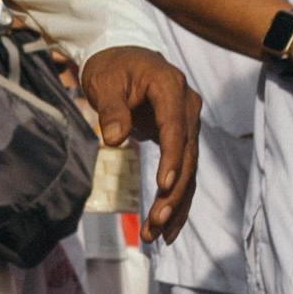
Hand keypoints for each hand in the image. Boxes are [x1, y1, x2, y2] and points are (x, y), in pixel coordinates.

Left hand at [76, 45, 200, 245]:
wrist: (122, 56)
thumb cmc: (111, 67)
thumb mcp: (104, 82)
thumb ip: (111, 109)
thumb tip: (114, 138)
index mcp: (170, 88)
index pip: (176, 127)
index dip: (172, 157)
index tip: (163, 185)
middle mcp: (188, 107)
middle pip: (187, 155)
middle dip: (173, 193)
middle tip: (156, 224)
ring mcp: (188, 124)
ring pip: (188, 170)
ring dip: (175, 204)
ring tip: (158, 236)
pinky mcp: (182, 138)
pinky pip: (183, 172)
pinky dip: (176, 199)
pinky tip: (167, 228)